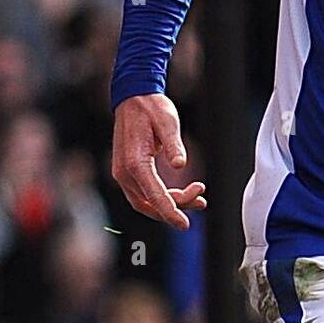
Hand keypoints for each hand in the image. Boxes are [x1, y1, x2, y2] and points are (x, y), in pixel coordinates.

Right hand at [111, 94, 206, 229]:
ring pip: (147, 201)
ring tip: (198, 196)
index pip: (154, 196)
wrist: (134, 98)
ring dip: (171, 204)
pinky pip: (145, 193)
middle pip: (149, 204)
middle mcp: (124, 172)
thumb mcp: (168, 122)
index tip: (184, 225)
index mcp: (135, 163)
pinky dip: (163, 197)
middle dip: (175, 208)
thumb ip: (174, 145)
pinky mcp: (128, 172)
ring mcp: (123, 173)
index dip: (170, 212)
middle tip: (200, 200)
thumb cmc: (152, 109)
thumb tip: (180, 165)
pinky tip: (182, 193)